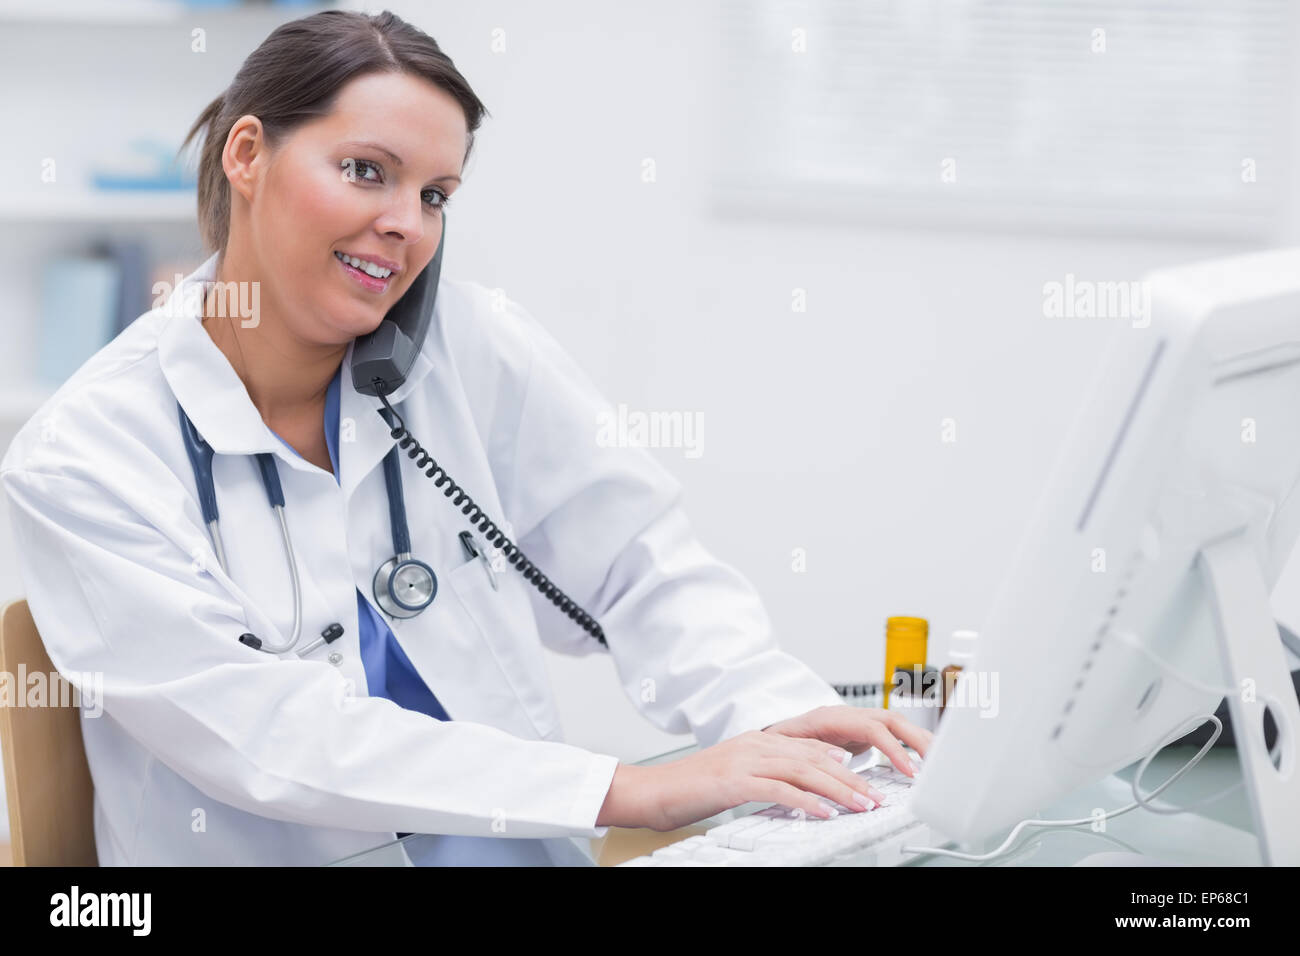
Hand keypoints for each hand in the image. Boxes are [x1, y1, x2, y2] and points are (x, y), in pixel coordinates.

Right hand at [595, 728, 892, 831]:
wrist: (651, 790)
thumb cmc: (689, 787)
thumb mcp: (735, 775)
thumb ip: (766, 776)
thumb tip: (796, 791)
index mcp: (758, 740)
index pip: (811, 747)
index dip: (844, 763)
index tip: (868, 780)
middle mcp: (756, 744)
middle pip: (816, 758)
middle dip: (851, 779)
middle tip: (875, 797)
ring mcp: (745, 760)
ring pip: (805, 771)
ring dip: (839, 790)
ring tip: (862, 806)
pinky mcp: (735, 781)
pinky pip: (780, 790)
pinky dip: (807, 802)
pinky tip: (824, 813)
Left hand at [762, 704, 932, 777]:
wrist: (774, 733)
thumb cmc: (779, 741)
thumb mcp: (787, 746)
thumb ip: (807, 751)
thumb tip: (832, 759)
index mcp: (831, 718)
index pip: (872, 728)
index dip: (893, 748)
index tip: (908, 771)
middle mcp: (849, 716)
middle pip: (892, 720)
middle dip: (918, 740)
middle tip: (938, 763)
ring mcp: (858, 721)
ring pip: (897, 725)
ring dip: (920, 741)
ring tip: (939, 761)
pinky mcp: (863, 732)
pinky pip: (893, 734)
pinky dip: (910, 745)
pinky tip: (924, 759)